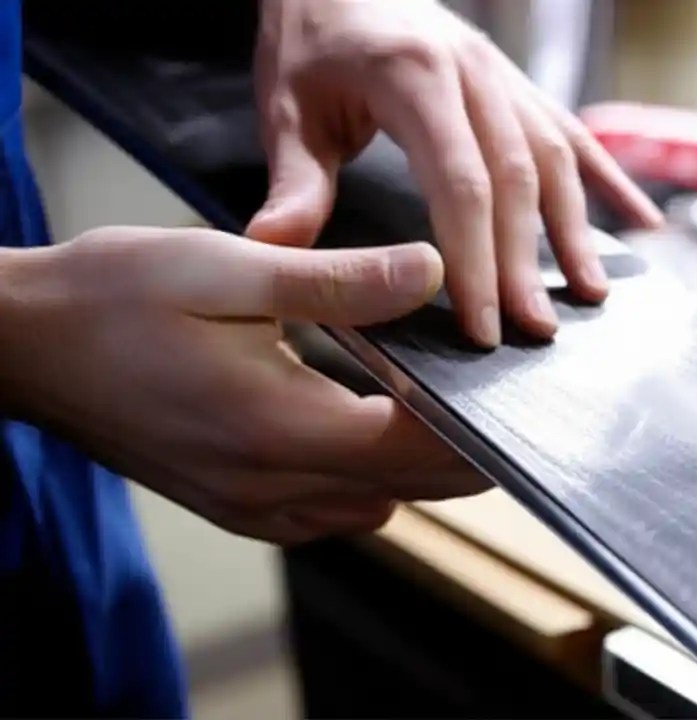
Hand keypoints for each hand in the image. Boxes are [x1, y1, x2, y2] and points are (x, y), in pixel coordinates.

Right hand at [0, 227, 487, 544]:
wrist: (23, 343)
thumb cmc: (114, 297)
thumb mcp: (230, 272)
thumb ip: (340, 282)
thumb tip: (432, 272)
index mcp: (278, 429)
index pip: (416, 451)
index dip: (478, 429)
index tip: (518, 397)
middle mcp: (269, 487)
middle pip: (406, 489)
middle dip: (462, 453)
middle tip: (498, 401)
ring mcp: (247, 506)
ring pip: (371, 506)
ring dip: (413, 466)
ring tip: (438, 403)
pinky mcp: (230, 504)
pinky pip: (326, 511)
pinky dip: (363, 477)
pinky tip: (366, 425)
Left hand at [247, 0, 663, 347]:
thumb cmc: (310, 39)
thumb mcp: (287, 107)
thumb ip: (294, 182)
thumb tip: (276, 254)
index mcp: (414, 76)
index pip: (460, 182)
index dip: (477, 259)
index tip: (483, 323)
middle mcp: (473, 72)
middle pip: (515, 178)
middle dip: (528, 261)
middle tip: (537, 330)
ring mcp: (503, 75)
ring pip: (554, 157)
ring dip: (575, 229)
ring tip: (588, 293)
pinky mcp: (517, 84)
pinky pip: (572, 133)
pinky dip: (609, 180)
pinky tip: (641, 222)